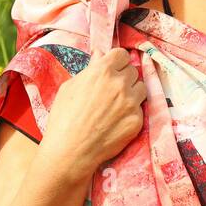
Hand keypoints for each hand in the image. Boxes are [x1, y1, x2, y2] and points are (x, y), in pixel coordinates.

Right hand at [46, 46, 146, 170]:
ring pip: (141, 88)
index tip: (113, 69)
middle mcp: (120, 84)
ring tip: (117, 105)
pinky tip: (116, 121)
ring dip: (132, 93)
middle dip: (124, 77)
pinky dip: (131, 112)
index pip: (122, 54)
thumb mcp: (70, 87)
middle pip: (133, 71)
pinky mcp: (137, 120)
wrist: (70, 151)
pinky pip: (139, 109)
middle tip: (112, 90)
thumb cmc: (64, 118)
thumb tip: (100, 54)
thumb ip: (90, 69)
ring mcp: (131, 102)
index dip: (117, 61)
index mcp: (102, 71)